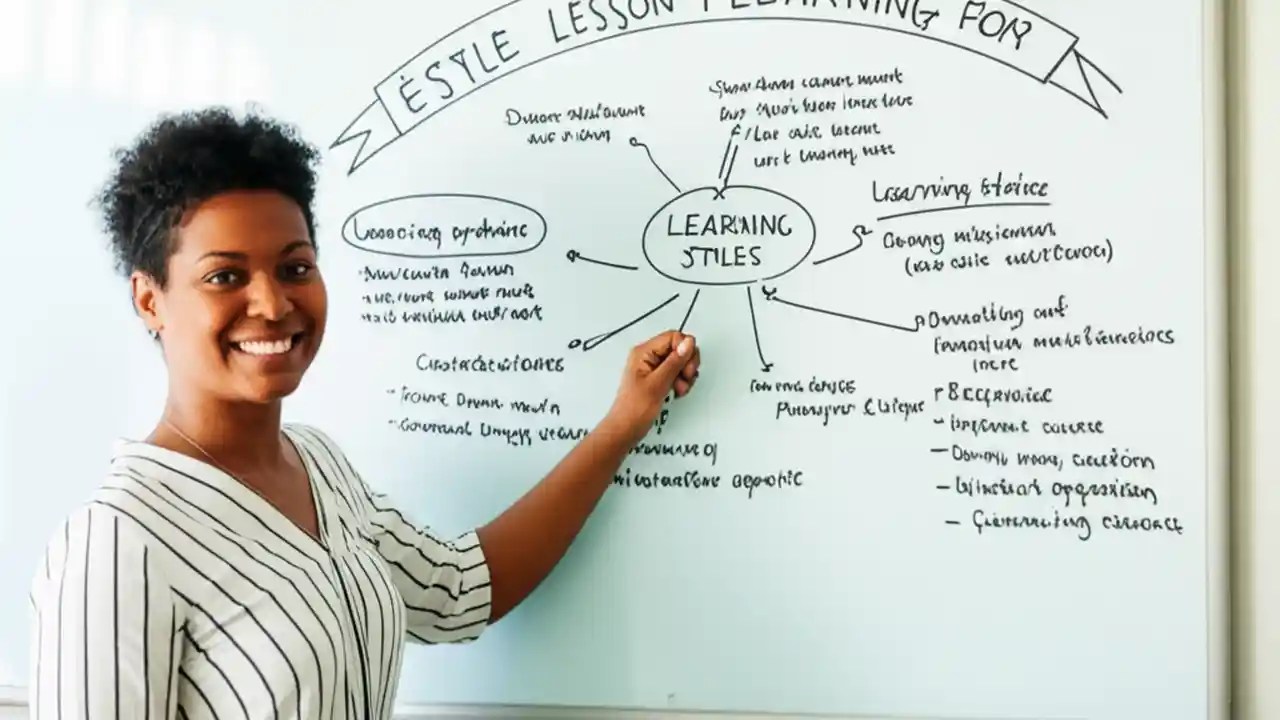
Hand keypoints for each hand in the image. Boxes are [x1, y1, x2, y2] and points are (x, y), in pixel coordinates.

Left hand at [601, 330, 700, 445]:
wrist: (627, 428)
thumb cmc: (634, 409)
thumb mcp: (658, 383)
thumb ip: (674, 362)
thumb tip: (688, 343)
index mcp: (643, 352)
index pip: (673, 337)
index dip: (685, 351)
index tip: (686, 367)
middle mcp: (648, 357)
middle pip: (679, 348)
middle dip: (687, 364)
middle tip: (684, 377)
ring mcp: (653, 368)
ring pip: (680, 361)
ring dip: (685, 375)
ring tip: (679, 387)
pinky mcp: (658, 378)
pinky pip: (677, 373)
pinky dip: (682, 382)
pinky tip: (677, 391)